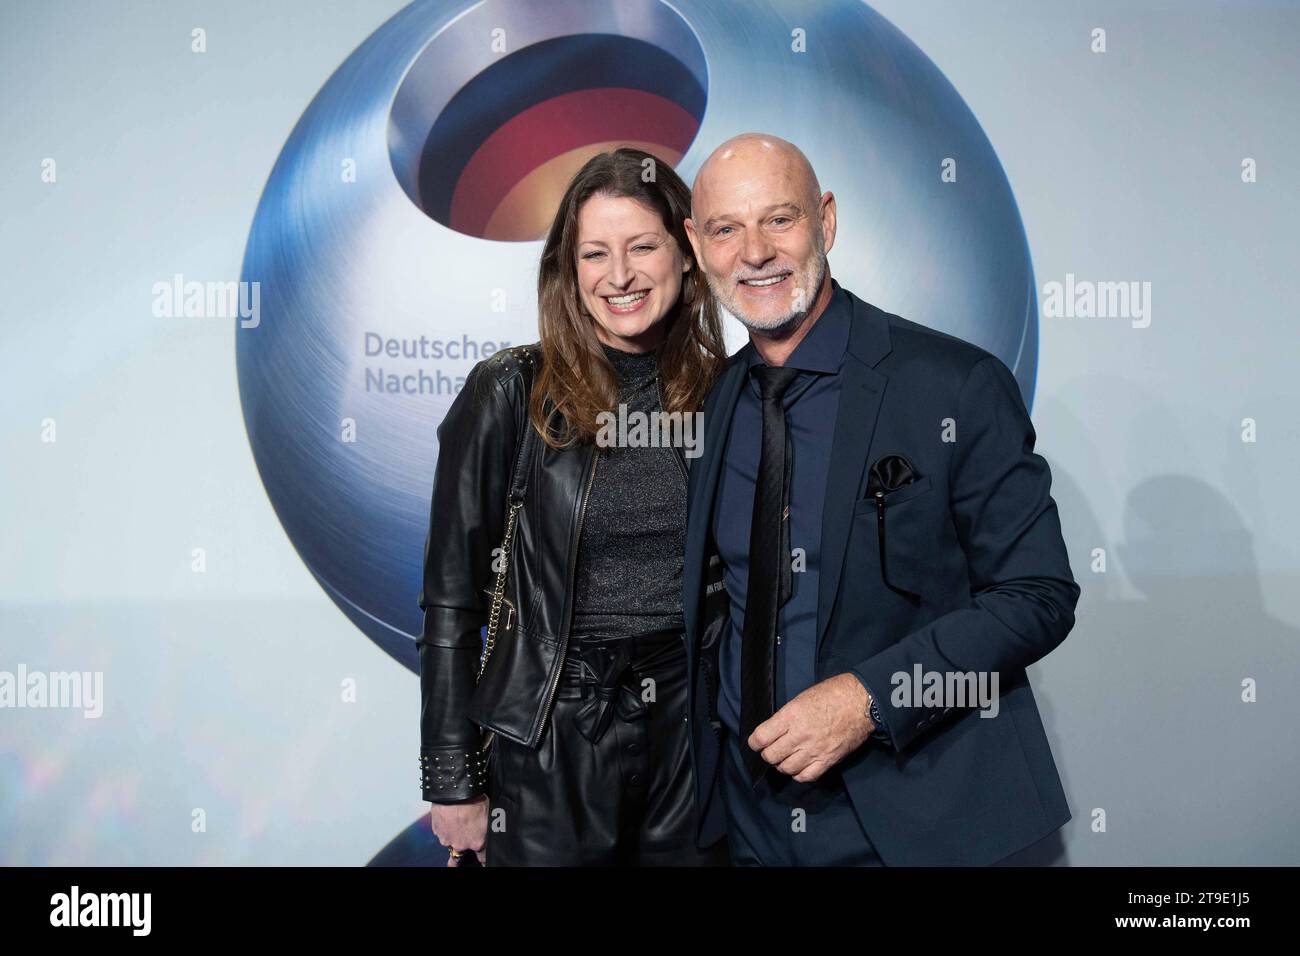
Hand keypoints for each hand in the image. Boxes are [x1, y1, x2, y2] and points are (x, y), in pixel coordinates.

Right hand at [429, 794, 488, 865]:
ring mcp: (447, 839)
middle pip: (461, 854)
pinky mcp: (437, 831)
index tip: (482, 861)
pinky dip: (445, 827)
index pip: (482, 857)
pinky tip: (448, 818)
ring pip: (450, 842)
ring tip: (455, 824)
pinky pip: (442, 832)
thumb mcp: (489, 814)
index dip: (483, 858)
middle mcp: (461, 844)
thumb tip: (493, 831)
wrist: (455, 791)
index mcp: (477, 842)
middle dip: (463, 849)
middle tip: (462, 843)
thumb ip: (488, 828)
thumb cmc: (474, 799)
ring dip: (453, 836)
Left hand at [748, 673, 874, 782]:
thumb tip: (774, 731)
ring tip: (786, 757)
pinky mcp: (828, 760)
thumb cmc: (832, 694)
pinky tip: (799, 766)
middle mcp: (800, 735)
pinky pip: (806, 776)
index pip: (761, 737)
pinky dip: (799, 774)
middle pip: (771, 756)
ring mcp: (814, 750)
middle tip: (771, 749)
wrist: (861, 702)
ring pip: (786, 768)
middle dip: (768, 754)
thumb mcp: (802, 698)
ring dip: (782, 764)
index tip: (756, 742)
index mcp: (791, 716)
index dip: (754, 742)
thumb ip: (786, 717)